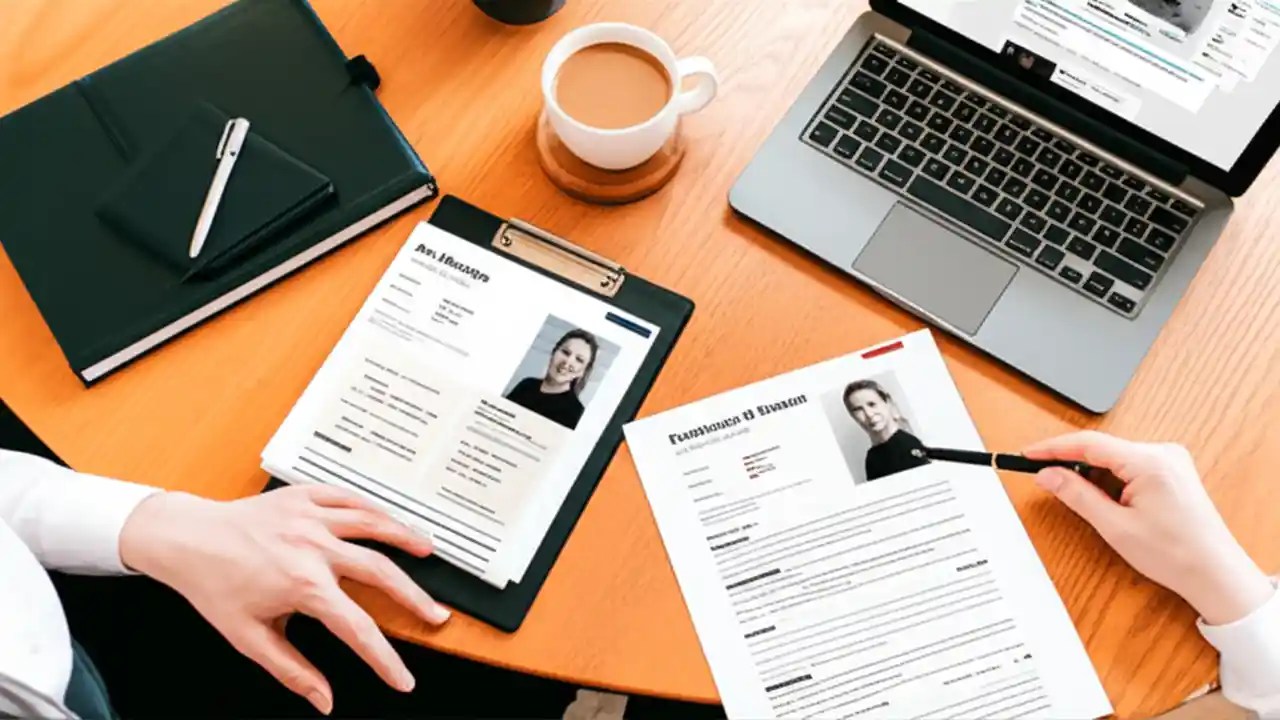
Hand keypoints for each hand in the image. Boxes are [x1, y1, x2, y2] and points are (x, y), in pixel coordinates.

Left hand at [118, 485, 449, 714]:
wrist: (186, 538)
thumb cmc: (212, 585)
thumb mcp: (249, 637)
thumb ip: (292, 670)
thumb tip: (322, 700)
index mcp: (303, 585)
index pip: (359, 629)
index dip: (385, 659)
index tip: (402, 678)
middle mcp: (314, 547)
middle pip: (382, 572)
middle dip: (416, 598)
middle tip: (436, 614)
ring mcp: (312, 517)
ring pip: (374, 524)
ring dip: (406, 538)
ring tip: (428, 551)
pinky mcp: (305, 495)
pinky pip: (350, 497)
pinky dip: (374, 508)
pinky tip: (386, 517)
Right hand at [1023, 432, 1272, 625]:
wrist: (1215, 573)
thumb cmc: (1175, 555)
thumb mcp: (1115, 526)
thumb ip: (1076, 495)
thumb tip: (1048, 475)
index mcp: (1150, 461)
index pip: (1088, 443)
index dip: (1052, 448)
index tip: (1027, 455)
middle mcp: (1162, 453)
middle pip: (1100, 447)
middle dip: (1069, 462)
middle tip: (1041, 476)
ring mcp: (1170, 460)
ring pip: (1113, 457)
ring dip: (1090, 473)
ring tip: (1076, 497)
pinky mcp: (1171, 471)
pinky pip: (1129, 464)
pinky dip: (1109, 478)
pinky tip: (1103, 498)